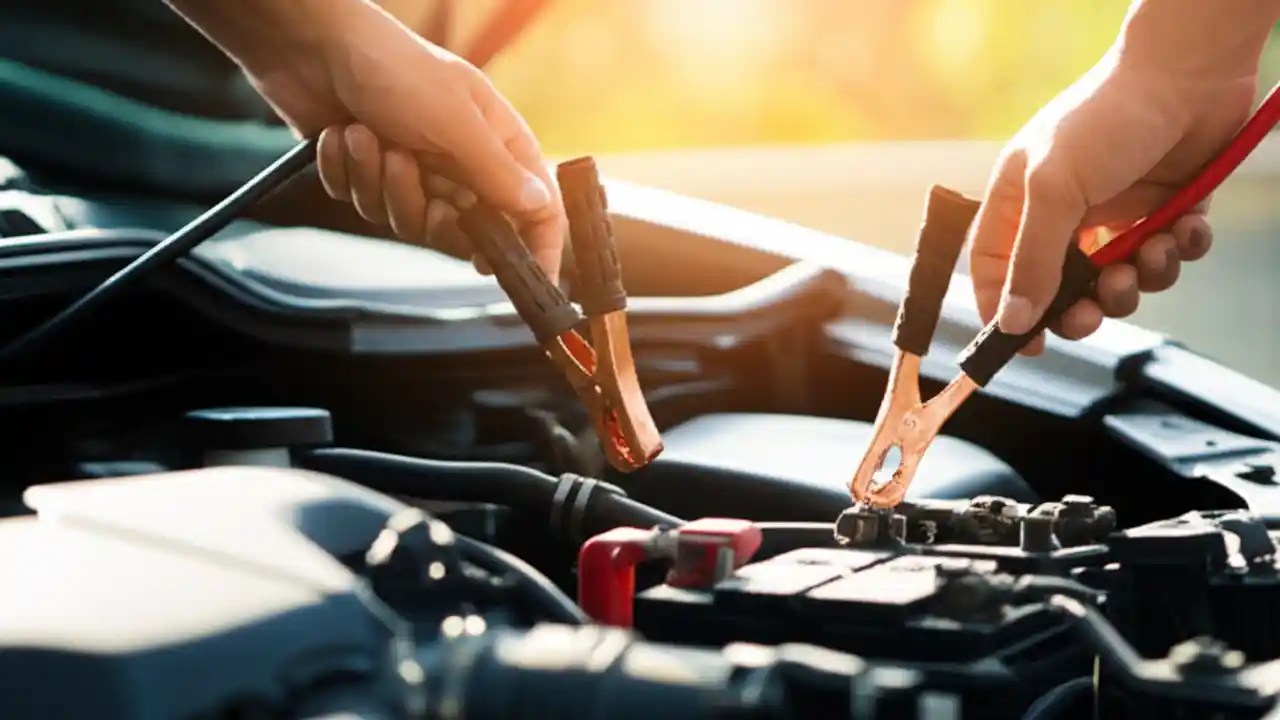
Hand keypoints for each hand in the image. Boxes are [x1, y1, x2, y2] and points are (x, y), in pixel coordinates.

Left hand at [167, 0, 564, 281]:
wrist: (314, 46)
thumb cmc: (395, 70)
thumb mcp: (456, 123)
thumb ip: (498, 173)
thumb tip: (540, 208)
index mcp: (497, 143)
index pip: (536, 209)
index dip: (539, 246)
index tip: (533, 279)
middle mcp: (460, 162)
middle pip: (464, 230)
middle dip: (428, 210)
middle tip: (411, 173)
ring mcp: (415, 170)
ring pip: (407, 221)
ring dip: (380, 182)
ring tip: (368, 137)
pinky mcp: (370, 174)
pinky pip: (365, 205)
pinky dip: (349, 173)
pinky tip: (344, 135)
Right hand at [968, 0, 1278, 353]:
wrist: (1190, 73)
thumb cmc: (1106, 119)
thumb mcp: (1054, 189)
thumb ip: (1033, 261)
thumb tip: (1011, 323)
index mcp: (1020, 200)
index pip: (994, 269)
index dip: (1004, 310)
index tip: (1028, 343)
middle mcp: (1064, 212)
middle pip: (1060, 288)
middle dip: (1081, 307)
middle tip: (1094, 314)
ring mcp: (1117, 213)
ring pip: (1119, 279)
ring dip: (1138, 279)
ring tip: (1151, 254)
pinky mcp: (1166, 210)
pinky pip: (1168, 255)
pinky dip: (1180, 250)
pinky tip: (1185, 225)